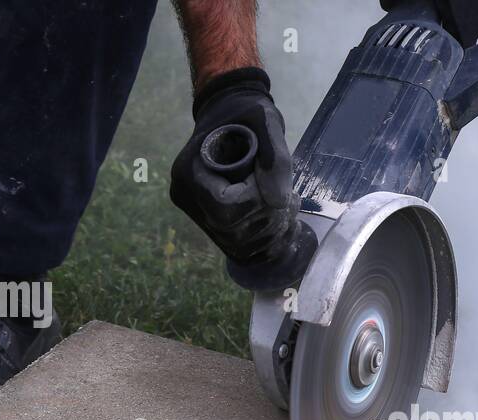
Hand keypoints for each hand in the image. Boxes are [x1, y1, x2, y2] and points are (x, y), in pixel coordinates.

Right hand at [170, 68, 311, 289]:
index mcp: (188, 174)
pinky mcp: (216, 225)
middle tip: (288, 195)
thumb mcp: (264, 120)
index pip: (225, 208)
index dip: (256, 200)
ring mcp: (200, 216)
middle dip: (269, 217)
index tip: (270, 178)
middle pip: (233, 231)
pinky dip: (269, 241)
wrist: (231, 114)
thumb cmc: (245, 113)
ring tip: (287, 204)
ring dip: (273, 232)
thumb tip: (279, 201)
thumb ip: (275, 158)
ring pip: (240, 246)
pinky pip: (242, 248)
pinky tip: (284, 220)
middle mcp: (188, 200)